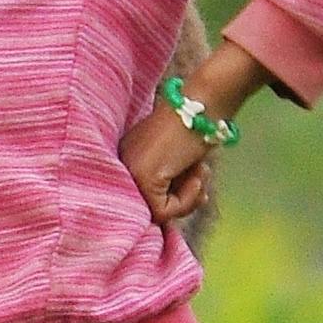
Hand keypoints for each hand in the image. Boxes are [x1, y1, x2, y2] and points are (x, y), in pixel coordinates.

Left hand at [121, 35, 266, 229]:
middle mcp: (120, 164)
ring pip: (158, 213)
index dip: (173, 198)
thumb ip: (168, 183)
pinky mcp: (142, 178)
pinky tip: (197, 172)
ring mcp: (129, 172)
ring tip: (199, 170)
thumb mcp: (176, 159)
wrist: (202, 104)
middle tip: (200, 182)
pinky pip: (165, 211)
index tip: (196, 187)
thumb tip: (166, 218)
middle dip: (182, 200)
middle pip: (149, 208)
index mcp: (126, 158)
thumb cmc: (194, 128)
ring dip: (188, 197)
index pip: (143, 197)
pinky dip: (187, 199)